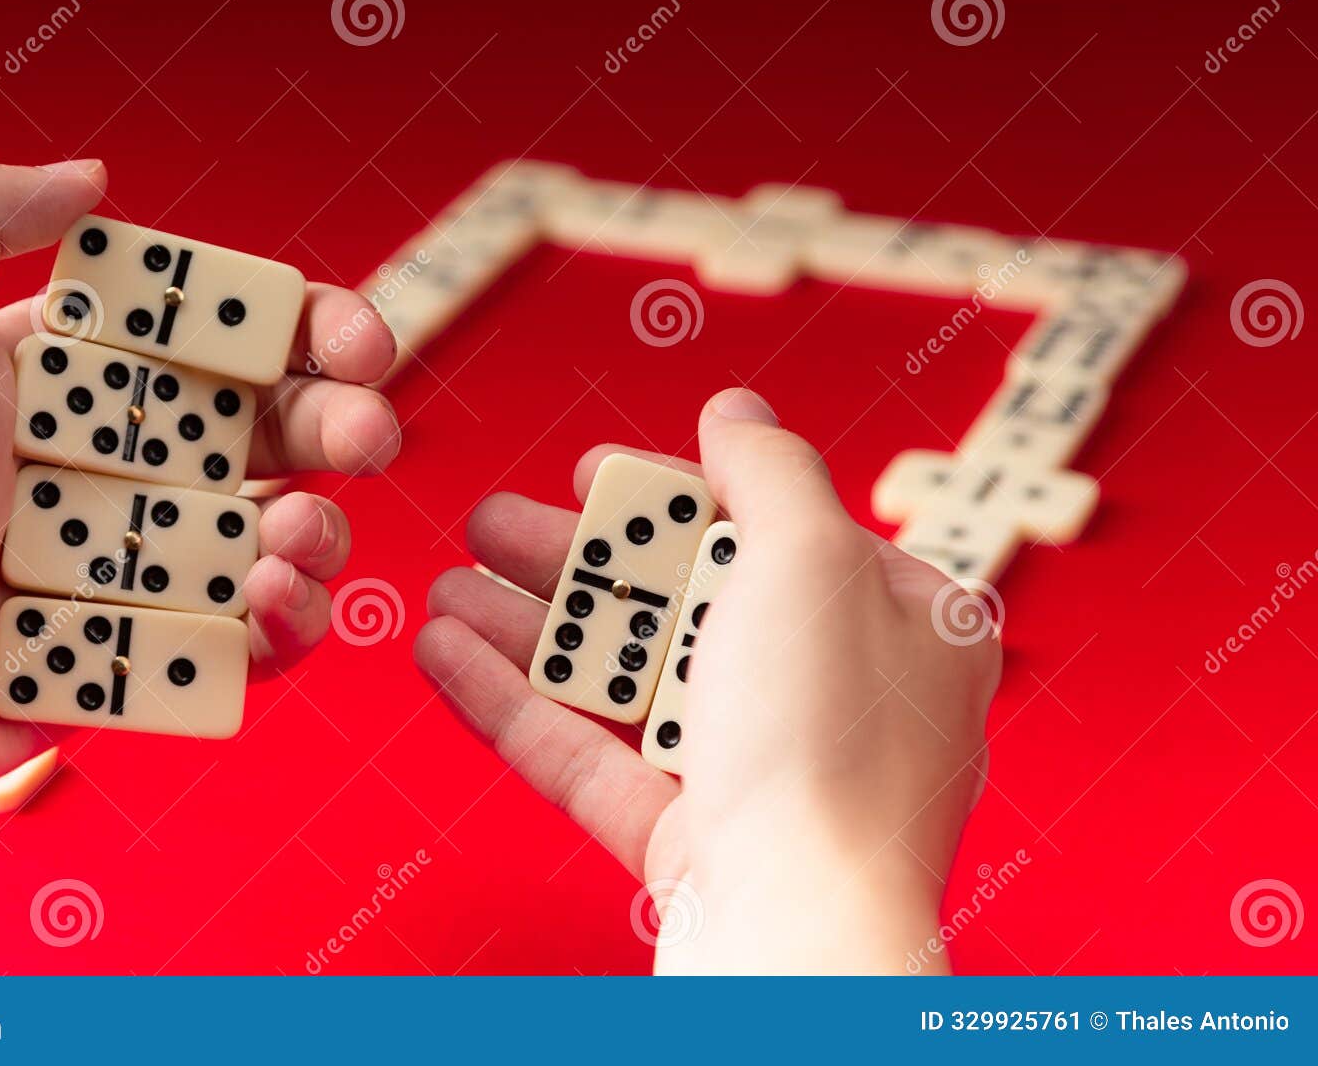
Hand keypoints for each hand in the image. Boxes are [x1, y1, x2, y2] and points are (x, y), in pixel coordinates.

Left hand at [0, 155, 399, 866]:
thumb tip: (95, 178)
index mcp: (98, 383)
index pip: (234, 339)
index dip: (315, 331)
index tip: (357, 345)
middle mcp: (137, 466)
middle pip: (286, 433)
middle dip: (345, 426)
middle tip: (362, 440)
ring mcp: (152, 563)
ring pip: (291, 539)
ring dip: (320, 536)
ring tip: (280, 546)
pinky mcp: (155, 653)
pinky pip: (256, 642)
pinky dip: (286, 627)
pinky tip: (260, 609)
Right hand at [415, 388, 1000, 972]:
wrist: (799, 932)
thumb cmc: (830, 747)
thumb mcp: (811, 560)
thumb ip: (768, 469)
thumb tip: (734, 409)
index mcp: (896, 622)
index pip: (769, 528)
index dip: (671, 490)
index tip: (592, 468)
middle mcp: (834, 697)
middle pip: (681, 602)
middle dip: (576, 562)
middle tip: (491, 523)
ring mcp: (757, 773)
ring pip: (626, 682)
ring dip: (531, 630)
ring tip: (447, 586)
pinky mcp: (687, 838)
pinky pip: (591, 757)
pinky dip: (518, 706)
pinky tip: (449, 656)